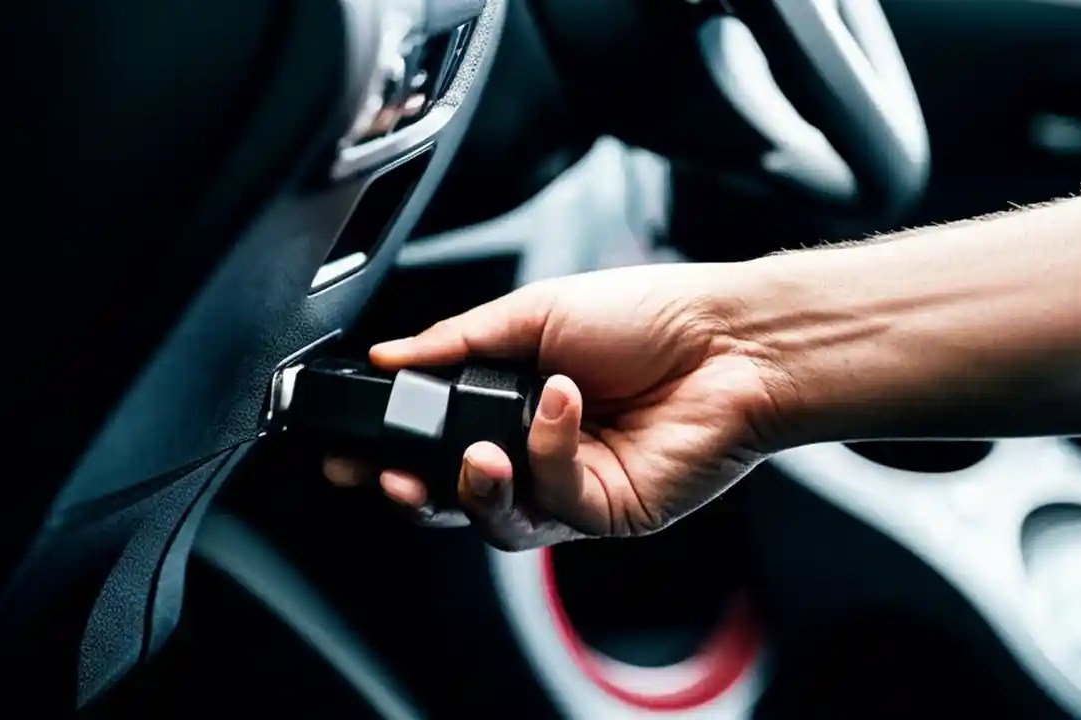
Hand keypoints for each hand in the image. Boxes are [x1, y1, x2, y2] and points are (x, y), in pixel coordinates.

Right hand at [323, 264, 788, 549]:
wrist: (731, 337)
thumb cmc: (647, 316)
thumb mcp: (533, 312)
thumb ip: (456, 341)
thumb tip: (388, 356)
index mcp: (511, 404)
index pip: (436, 441)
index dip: (391, 451)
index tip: (349, 448)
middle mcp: (535, 453)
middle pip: (454, 494)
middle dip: (412, 489)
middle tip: (383, 473)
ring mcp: (571, 488)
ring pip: (496, 519)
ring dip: (474, 487)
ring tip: (479, 453)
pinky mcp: (609, 511)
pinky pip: (555, 500)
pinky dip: (549, 449)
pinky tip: (562, 402)